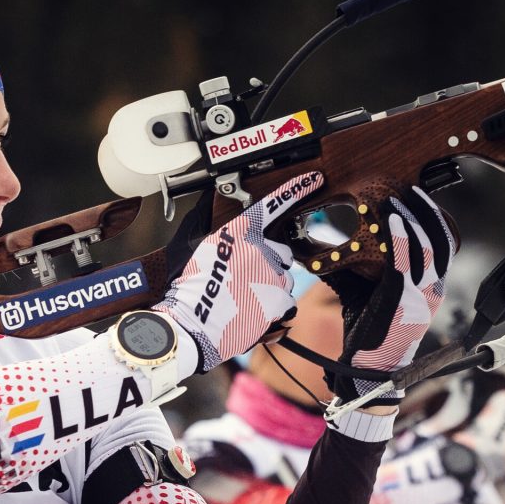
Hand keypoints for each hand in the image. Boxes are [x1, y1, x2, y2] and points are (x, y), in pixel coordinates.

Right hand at [161, 173, 322, 372]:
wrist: (192, 323)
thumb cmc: (190, 290)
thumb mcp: (198, 250)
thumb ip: (223, 239)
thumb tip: (234, 237)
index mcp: (237, 231)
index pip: (271, 205)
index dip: (294, 190)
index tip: (315, 180)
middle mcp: (258, 248)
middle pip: (282, 252)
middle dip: (271, 265)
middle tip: (247, 280)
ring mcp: (270, 273)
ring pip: (284, 279)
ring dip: (272, 289)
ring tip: (245, 300)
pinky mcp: (277, 298)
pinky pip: (286, 303)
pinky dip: (274, 310)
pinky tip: (253, 313)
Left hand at [321, 190, 456, 402]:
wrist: (370, 372)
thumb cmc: (372, 337)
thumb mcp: (378, 300)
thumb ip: (372, 273)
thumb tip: (348, 247)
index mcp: (432, 292)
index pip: (444, 248)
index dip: (435, 221)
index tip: (420, 200)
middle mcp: (433, 293)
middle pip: (440, 242)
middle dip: (427, 212)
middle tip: (411, 190)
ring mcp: (420, 297)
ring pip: (425, 249)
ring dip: (412, 219)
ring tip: (398, 198)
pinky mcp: (401, 301)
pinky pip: (403, 263)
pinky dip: (399, 238)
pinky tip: (391, 220)